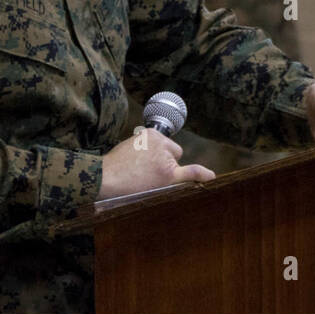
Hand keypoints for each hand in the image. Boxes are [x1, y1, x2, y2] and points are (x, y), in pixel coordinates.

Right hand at [98, 128, 215, 199]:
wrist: (103, 179)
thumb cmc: (112, 167)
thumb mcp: (129, 146)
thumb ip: (146, 148)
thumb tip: (155, 159)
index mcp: (150, 134)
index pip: (164, 144)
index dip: (157, 154)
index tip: (145, 162)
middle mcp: (161, 143)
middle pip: (174, 154)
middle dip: (164, 162)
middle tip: (143, 172)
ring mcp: (166, 159)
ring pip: (176, 166)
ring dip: (164, 174)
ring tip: (142, 179)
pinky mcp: (168, 174)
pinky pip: (190, 172)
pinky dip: (201, 174)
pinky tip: (211, 177)